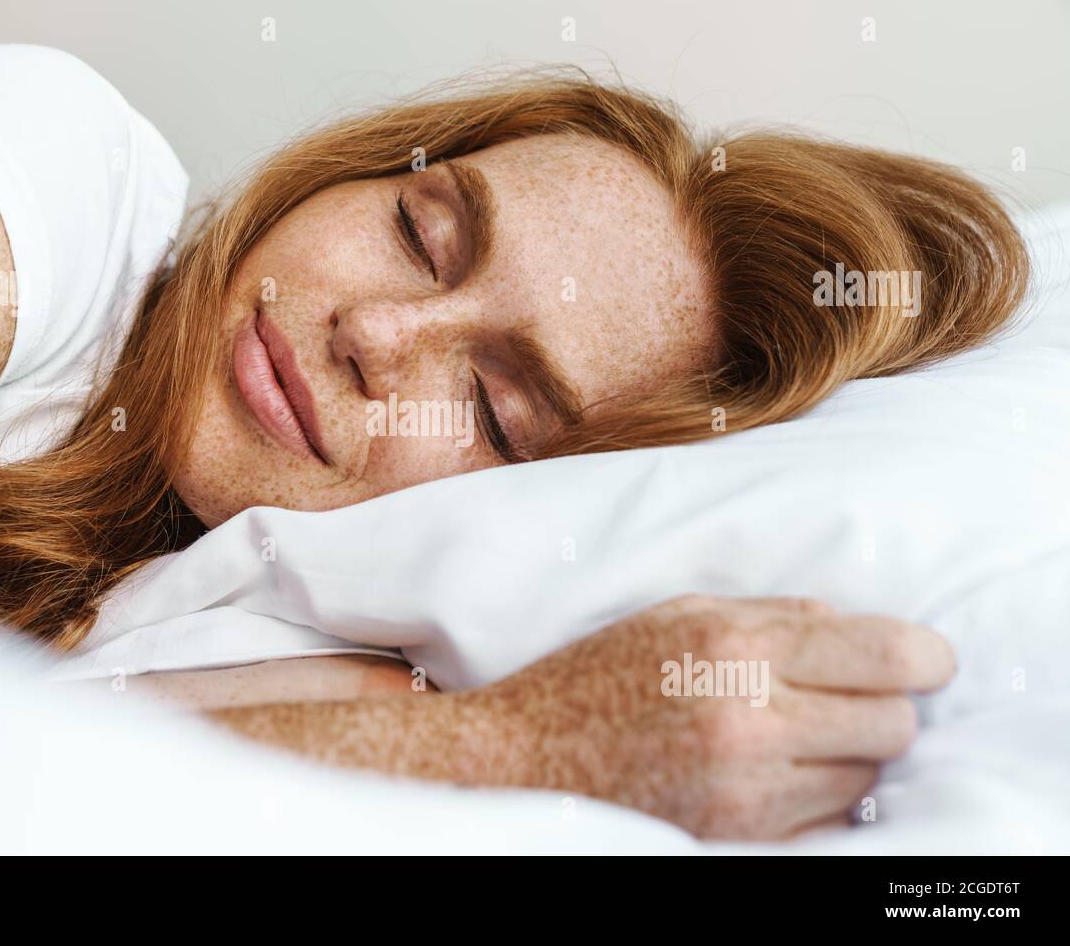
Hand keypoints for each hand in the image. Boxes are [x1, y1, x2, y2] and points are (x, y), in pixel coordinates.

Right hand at [478, 594, 955, 838]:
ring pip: (865, 778)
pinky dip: (818, 802)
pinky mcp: (737, 839)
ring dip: (847, 757)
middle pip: (893, 723)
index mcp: (733, 643)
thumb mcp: (676, 615)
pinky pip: (827, 824)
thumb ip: (771, 614)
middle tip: (844, 701)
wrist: (523, 759)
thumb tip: (852, 626)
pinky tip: (776, 778)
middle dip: (882, 709)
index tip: (930, 662)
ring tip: (793, 739)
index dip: (925, 658)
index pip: (885, 653)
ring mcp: (745, 788)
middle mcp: (747, 716)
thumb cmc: (596, 676)